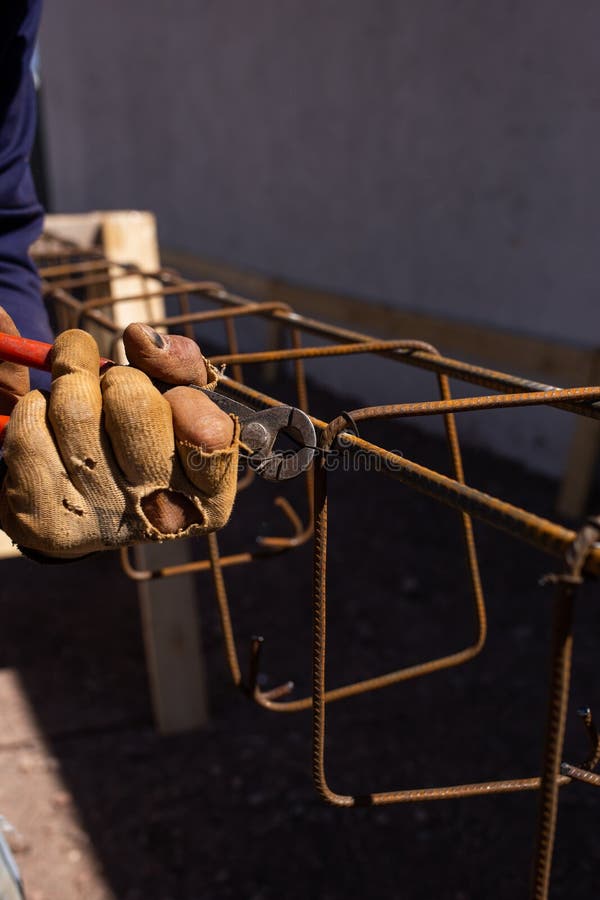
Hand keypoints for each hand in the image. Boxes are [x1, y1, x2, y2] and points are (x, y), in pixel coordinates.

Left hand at [0, 308, 238, 558]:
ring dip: (70, 382)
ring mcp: (101, 523)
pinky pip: (30, 429)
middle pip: (133, 403)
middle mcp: (158, 518)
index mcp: (207, 498)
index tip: (172, 396)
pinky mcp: (45, 523)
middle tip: (112, 386)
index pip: (209, 432)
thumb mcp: (178, 400)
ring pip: (74, 408)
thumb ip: (180, 363)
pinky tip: (49, 429)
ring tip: (75, 394)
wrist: (82, 503)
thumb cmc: (143, 441)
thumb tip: (138, 337)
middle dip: (117, 377)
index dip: (185, 399)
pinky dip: (34, 410)